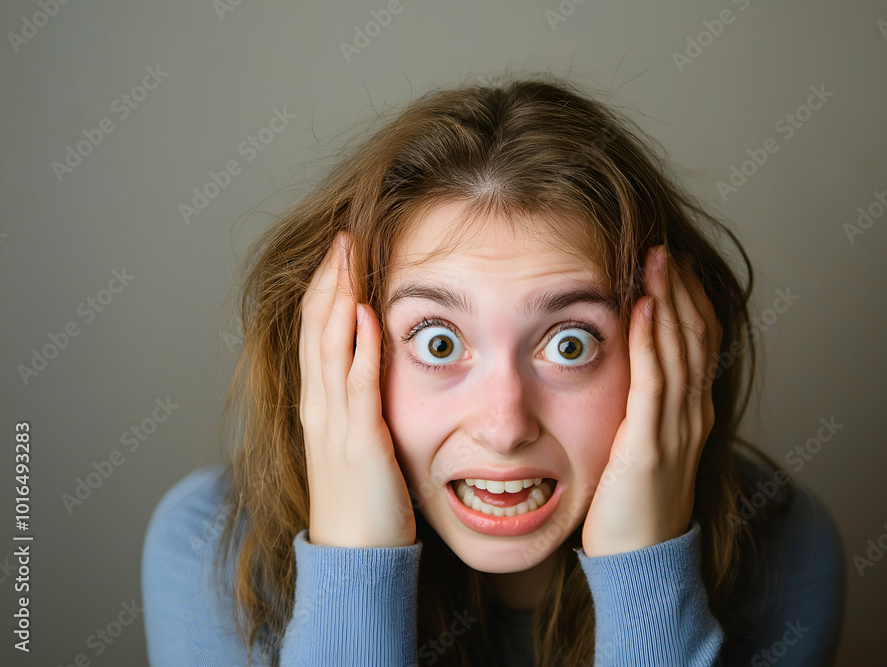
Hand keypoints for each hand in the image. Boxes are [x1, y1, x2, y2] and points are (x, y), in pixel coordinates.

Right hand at [298, 230, 415, 547]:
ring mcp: (334, 423)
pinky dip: (358, 348)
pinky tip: (363, 315)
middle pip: (317, 329)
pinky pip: (356, 386)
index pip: (317, 333)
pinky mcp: (359, 442)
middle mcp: (320, 406)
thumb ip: (360, 405)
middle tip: (341, 237)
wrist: (354, 557)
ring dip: (338, 298)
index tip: (339, 252)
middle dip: (328, 280)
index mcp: (319, 405)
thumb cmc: (362, 503)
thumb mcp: (355, 443)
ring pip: (329, 347)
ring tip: (347, 255)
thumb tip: (374, 366)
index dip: (325, 290)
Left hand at [581, 244, 722, 556]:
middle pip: (695, 336)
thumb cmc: (633, 503)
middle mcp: (692, 414)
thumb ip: (641, 406)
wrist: (640, 559)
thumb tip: (622, 368)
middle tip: (664, 246)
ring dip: (668, 301)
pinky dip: (650, 341)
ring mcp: (676, 430)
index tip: (671, 262)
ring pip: (679, 351)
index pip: (698, 341)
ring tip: (656, 259)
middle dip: (680, 287)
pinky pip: (653, 385)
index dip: (688, 298)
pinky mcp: (648, 448)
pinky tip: (642, 308)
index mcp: (692, 411)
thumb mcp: (642, 443)